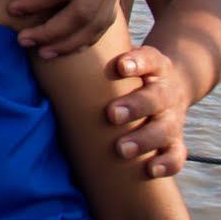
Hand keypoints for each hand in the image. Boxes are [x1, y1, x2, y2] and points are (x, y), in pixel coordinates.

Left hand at [11, 0, 125, 56]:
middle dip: (51, 32)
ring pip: (98, 22)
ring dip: (69, 42)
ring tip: (41, 52)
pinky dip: (86, 37)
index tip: (11, 10)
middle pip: (83, 13)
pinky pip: (106, 19)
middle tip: (22, 41)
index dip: (35, 5)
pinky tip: (64, 46)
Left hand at [106, 45, 188, 176]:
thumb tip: (43, 49)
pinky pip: (177, 154)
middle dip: (135, 106)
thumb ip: (97, 59)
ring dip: (144, 139)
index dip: (137, 63)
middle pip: (156, 98)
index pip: (149, 60)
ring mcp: (173, 117)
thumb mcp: (125, 61)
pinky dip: (167, 163)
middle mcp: (166, 92)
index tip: (120, 66)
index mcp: (154, 67)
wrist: (173, 87)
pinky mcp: (176, 140)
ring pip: (165, 128)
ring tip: (122, 149)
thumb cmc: (133, 75)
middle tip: (112, 114)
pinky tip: (150, 170)